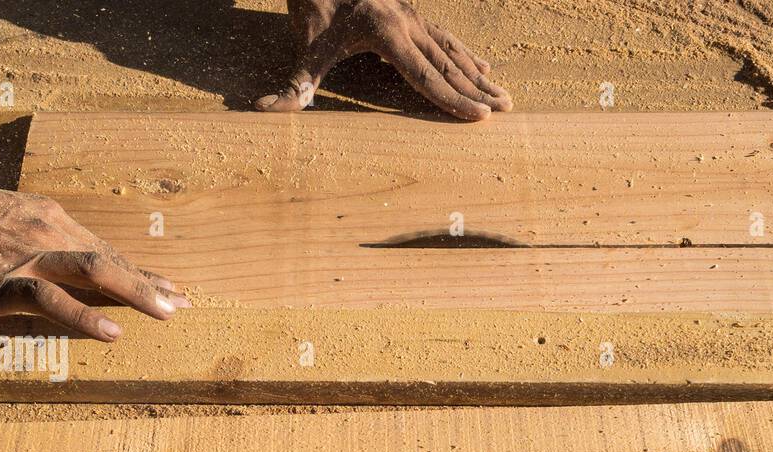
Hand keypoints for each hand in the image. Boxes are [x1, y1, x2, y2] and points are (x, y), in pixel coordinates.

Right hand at [0, 129, 187, 341]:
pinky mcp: (2, 281)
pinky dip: (87, 316)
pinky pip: (52, 299)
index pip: (105, 249)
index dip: (140, 271)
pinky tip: (115, 331)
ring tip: (170, 313)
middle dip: (152, 284)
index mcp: (48, 220)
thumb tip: (57, 271)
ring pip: (95, 270)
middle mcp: (47, 232)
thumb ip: (33, 245)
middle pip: (111, 260)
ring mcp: (27, 256)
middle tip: (186, 304)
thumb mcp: (0, 226)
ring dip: (137, 292)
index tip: (173, 287)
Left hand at [257, 0, 511, 120]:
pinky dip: (466, 53)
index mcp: (386, 33)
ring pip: (453, 50)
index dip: (453, 100)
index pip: (425, 76)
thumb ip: (293, 83)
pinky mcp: (410, 11)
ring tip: (505, 95)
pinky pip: (445, 36)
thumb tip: (266, 111)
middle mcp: (406, 22)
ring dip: (479, 75)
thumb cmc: (312, 0)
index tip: (479, 118)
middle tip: (507, 110)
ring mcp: (412, 14)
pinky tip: (482, 65)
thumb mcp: (304, 43)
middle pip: (449, 65)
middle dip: (478, 91)